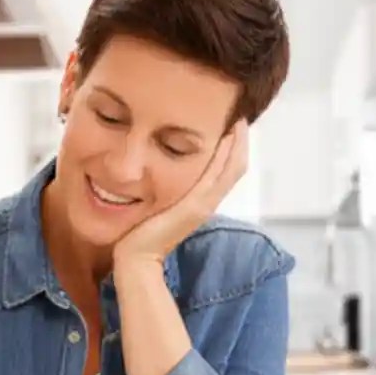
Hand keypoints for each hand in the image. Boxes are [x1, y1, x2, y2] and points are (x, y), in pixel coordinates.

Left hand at [114, 119, 248, 267]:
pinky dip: (228, 153)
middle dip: (239, 142)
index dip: (232, 149)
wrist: (135, 258)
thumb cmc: (138, 235)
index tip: (231, 127)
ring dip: (238, 143)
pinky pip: (219, 174)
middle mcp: (207, 202)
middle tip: (240, 116)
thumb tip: (153, 177)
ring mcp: (204, 203)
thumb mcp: (155, 206)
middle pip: (235, 167)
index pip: (225, 171)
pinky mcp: (197, 205)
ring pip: (232, 168)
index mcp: (199, 202)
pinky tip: (229, 134)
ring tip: (239, 120)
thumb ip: (161, 192)